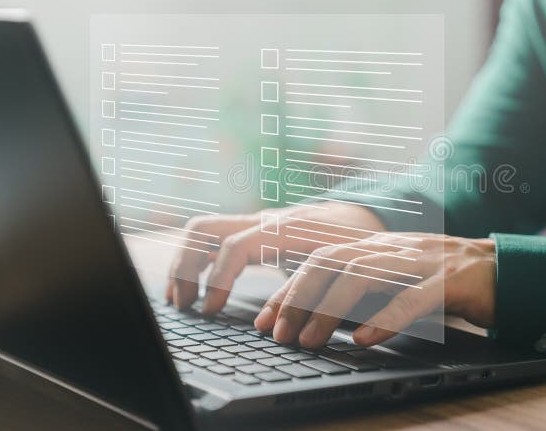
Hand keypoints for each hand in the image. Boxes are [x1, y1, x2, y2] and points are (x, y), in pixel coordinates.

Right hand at [165, 202, 385, 312]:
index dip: (218, 279)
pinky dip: (196, 260)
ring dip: (184, 262)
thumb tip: (272, 325)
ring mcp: (256, 222)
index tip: (210, 310)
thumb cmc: (357, 247)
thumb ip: (310, 292)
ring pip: (203, 230)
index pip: (236, 245)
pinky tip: (193, 288)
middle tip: (184, 306)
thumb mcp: (342, 269)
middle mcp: (264, 220)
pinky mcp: (253, 231)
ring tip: (179, 300)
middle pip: (205, 229)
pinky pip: (213, 238)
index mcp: (286, 228)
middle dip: (186, 267)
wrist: (365, 220)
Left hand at [253, 233, 496, 347]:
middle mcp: (392, 248)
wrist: (501, 268)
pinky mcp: (449, 280)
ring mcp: (420, 261)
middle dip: (299, 296)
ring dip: (330, 309)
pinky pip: (413, 298)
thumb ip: (362, 290)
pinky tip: (366, 339)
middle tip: (280, 334)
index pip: (320, 259)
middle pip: (332, 261)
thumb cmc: (444, 279)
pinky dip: (386, 318)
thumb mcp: (396, 279)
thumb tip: (315, 317)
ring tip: (310, 339)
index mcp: (376, 247)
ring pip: (363, 274)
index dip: (289, 289)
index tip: (265, 320)